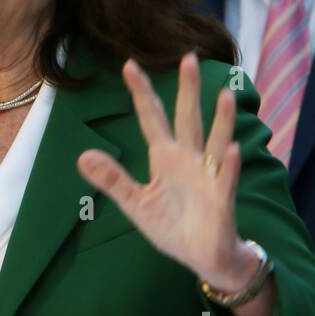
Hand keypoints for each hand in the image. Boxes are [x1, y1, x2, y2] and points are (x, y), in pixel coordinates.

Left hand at [78, 54, 254, 291]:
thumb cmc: (172, 226)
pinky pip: (226, 179)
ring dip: (220, 120)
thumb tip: (83, 155)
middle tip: (188, 58)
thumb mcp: (135, 204)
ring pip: (214, 142)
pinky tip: (232, 149)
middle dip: (188, 91)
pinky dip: (229, 165)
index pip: (151, 119)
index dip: (141, 94)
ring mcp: (208, 177)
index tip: (129, 65)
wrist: (202, 257)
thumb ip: (113, 179)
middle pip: (187, 119)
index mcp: (165, 159)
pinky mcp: (222, 200)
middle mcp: (189, 160)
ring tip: (224, 95)